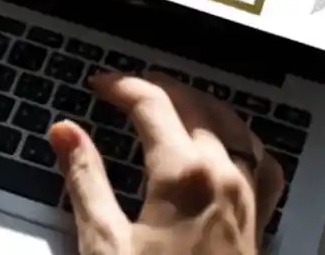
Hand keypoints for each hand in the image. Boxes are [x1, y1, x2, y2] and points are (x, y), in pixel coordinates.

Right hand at [51, 73, 284, 254]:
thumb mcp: (104, 243)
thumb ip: (85, 179)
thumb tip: (65, 133)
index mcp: (184, 173)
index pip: (152, 102)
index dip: (121, 86)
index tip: (98, 85)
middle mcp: (224, 174)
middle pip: (193, 103)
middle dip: (157, 87)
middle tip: (123, 90)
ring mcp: (248, 194)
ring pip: (230, 122)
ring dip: (196, 103)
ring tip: (166, 102)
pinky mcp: (258, 218)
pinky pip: (258, 159)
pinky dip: (237, 138)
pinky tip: (223, 143)